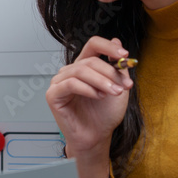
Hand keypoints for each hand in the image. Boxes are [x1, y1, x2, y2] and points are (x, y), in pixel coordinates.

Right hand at [46, 37, 133, 177]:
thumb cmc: (105, 114)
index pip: (93, 44)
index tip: (124, 55)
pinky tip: (98, 96)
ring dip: (101, 81)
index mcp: (84, 66)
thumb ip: (117, 66)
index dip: (108, 47)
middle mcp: (70, 71)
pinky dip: (87, 89)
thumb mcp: (118, 86)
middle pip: (90, 60)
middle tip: (123, 85)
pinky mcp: (53, 95)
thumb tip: (116, 41)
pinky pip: (70, 84)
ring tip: (113, 93)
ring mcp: (60, 82)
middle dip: (110, 72)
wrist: (97, 136)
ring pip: (81, 70)